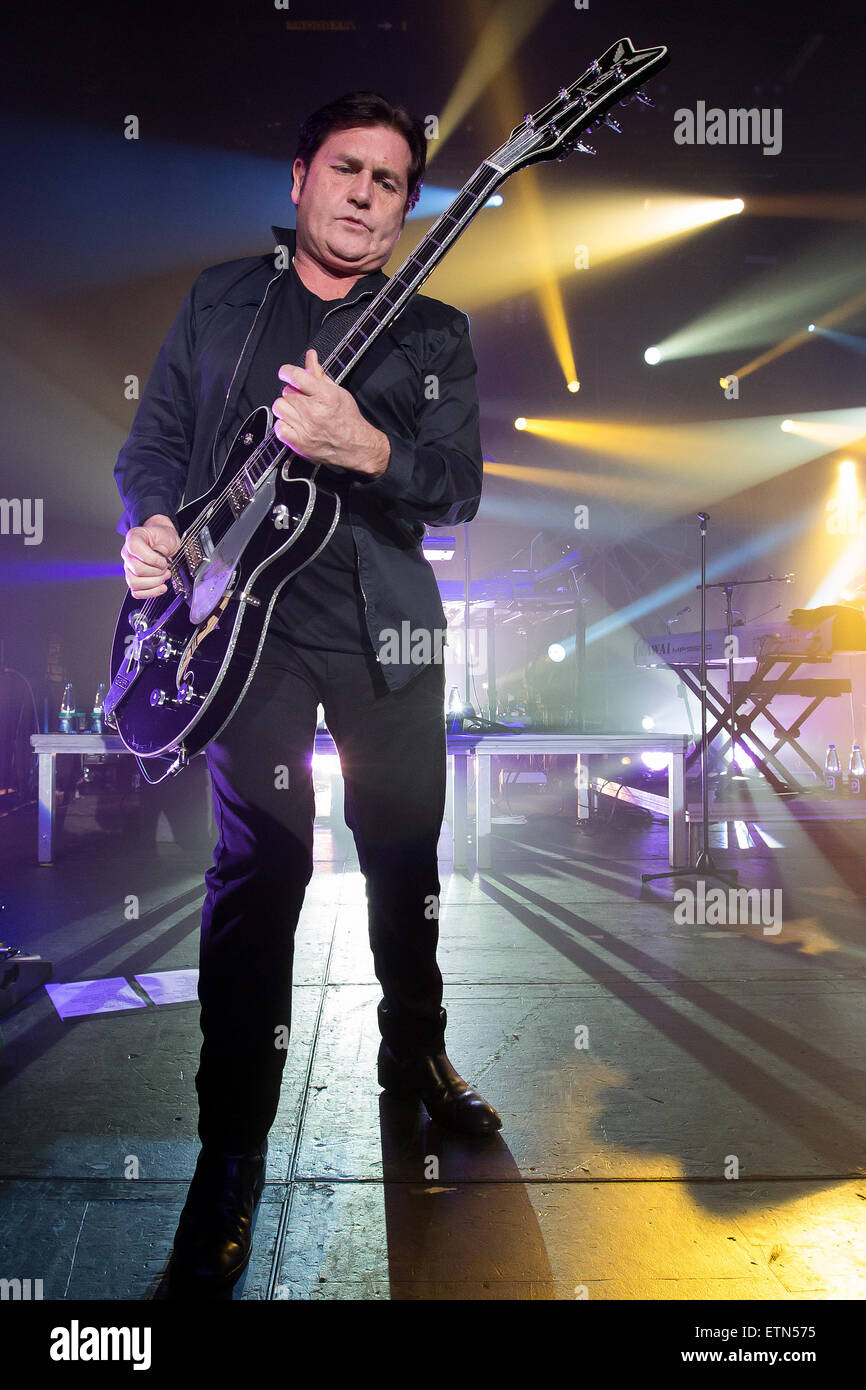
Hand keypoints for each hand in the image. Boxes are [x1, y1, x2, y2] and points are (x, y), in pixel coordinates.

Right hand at [121, 515, 180, 597]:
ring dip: (154, 583)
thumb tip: (161, 554)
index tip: (163, 560)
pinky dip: (151, 592)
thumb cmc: (162, 537)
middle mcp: (127, 554)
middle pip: (136, 570)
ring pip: (134, 583)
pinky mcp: (133, 579)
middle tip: (166, 568)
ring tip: (164, 576)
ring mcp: (128, 568)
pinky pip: (136, 592)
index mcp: (133, 538)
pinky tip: (161, 587)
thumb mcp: (166, 536)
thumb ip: (163, 545)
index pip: (134, 549)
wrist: (162, 542)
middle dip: (156, 572)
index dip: (152, 558)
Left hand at [272, 349, 389, 477]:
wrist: (355, 446)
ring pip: (280, 407)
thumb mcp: (337, 391)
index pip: (295, 376)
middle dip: (292, 392)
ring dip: (286, 407)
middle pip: (286, 391)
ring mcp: (305, 429)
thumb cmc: (348, 419)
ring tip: (297, 411)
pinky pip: (278, 428)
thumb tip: (310, 356)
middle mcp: (314, 412)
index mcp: (325, 396)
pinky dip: (283, 425)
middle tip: (302, 398)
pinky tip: (294, 424)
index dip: (287, 371)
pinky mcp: (300, 443)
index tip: (286, 373)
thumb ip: (319, 373)